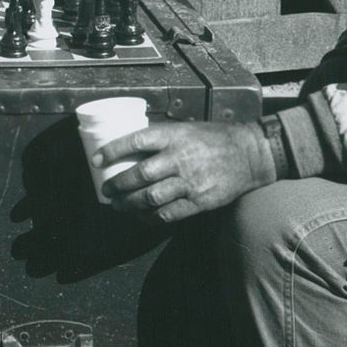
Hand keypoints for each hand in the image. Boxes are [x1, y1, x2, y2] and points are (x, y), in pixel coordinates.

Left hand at [97, 121, 276, 223]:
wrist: (250, 155)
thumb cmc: (215, 138)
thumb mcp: (188, 129)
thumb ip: (163, 139)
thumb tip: (132, 148)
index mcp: (175, 136)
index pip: (136, 141)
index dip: (113, 151)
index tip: (96, 160)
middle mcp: (180, 158)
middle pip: (139, 175)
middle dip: (117, 185)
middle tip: (107, 190)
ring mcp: (190, 182)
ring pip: (150, 197)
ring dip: (129, 204)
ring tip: (119, 205)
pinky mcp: (199, 201)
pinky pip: (168, 214)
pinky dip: (151, 217)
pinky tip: (141, 216)